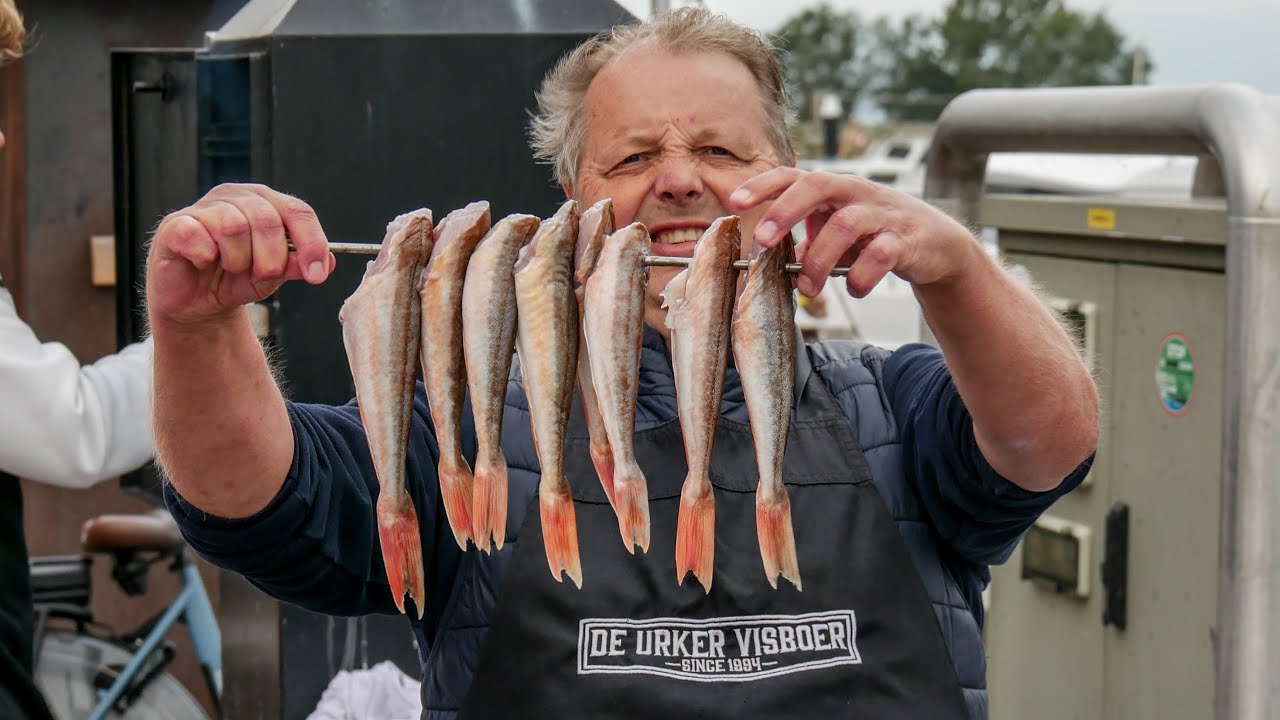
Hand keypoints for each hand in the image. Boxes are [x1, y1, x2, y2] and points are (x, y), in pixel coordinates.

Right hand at [147, 184, 334, 325]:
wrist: (198, 303)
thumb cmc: (237, 280)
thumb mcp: (276, 275)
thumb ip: (299, 264)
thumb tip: (327, 261)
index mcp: (266, 202)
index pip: (298, 210)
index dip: (312, 243)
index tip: (317, 275)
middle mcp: (236, 197)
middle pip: (268, 219)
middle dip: (271, 259)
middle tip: (261, 276)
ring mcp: (203, 208)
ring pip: (233, 226)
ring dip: (238, 260)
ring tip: (231, 269)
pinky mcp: (175, 226)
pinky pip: (197, 234)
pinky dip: (206, 256)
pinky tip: (204, 262)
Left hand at [729, 168, 979, 297]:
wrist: (939, 245)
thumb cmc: (879, 235)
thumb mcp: (839, 233)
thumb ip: (808, 242)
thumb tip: (771, 261)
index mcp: (836, 190)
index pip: (795, 176)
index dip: (764, 185)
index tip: (735, 202)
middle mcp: (858, 194)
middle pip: (819, 186)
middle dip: (786, 211)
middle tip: (763, 241)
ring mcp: (884, 214)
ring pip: (846, 225)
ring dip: (820, 259)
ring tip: (809, 286)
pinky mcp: (908, 240)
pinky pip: (880, 255)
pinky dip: (862, 277)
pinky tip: (855, 290)